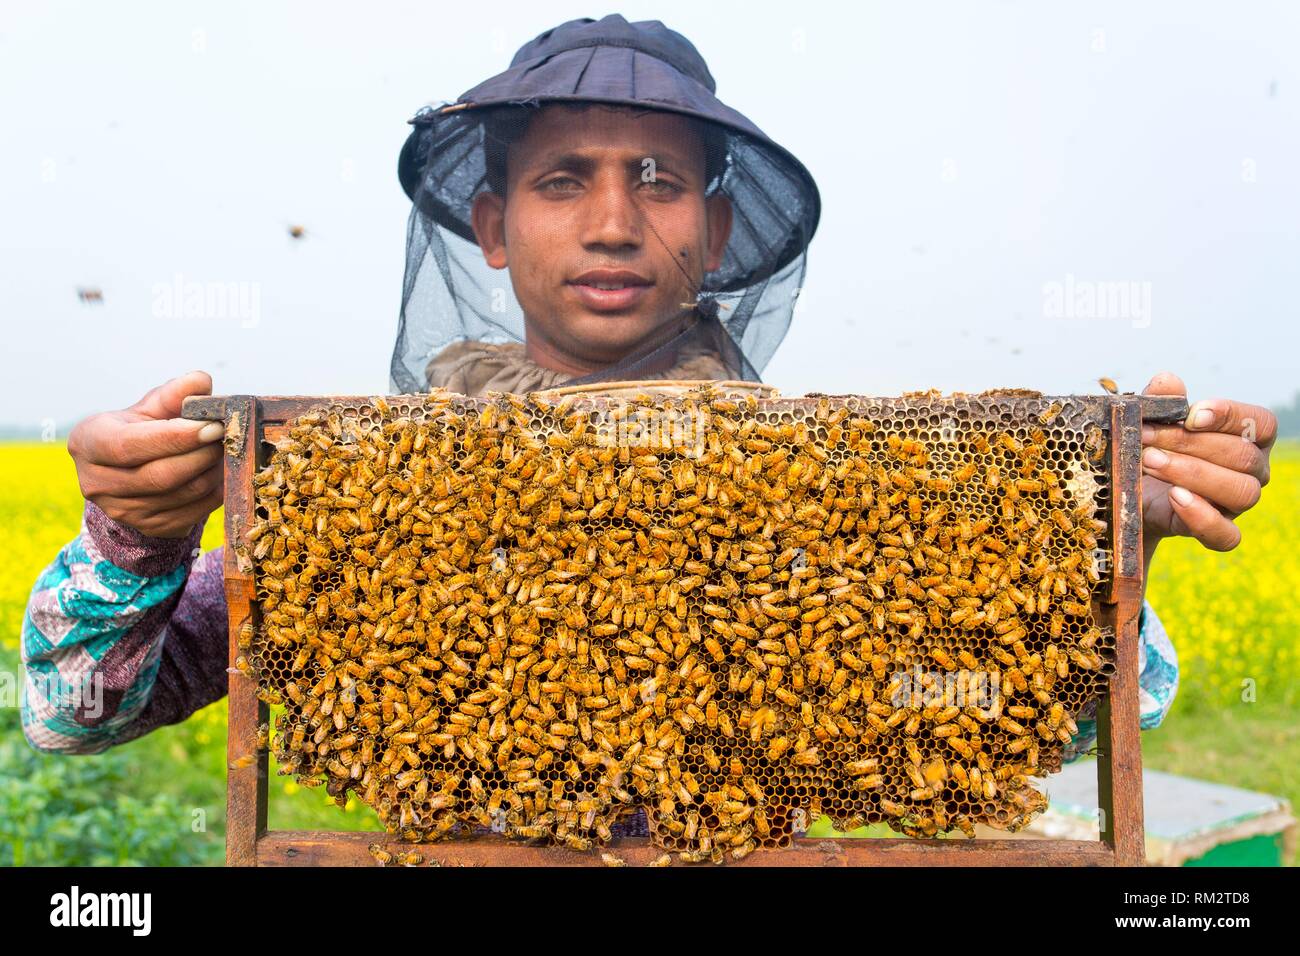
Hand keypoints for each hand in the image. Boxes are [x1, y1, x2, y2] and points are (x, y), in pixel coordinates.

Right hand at [67, 371, 225, 538]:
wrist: (133, 469)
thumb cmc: (143, 429)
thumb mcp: (151, 407)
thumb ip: (174, 393)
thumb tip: (201, 381)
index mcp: (89, 442)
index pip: (129, 445)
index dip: (174, 438)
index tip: (212, 426)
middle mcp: (96, 482)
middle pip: (158, 476)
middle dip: (201, 455)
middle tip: (229, 437)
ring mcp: (121, 510)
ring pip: (181, 495)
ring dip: (213, 472)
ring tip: (229, 451)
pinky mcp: (149, 527)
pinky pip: (193, 512)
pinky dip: (216, 491)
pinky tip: (225, 472)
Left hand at [1139, 372, 1274, 558]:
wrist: (1129, 494)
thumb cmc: (1150, 448)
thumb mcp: (1151, 422)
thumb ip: (1161, 401)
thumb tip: (1166, 380)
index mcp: (1247, 438)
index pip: (1260, 423)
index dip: (1230, 416)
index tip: (1191, 415)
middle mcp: (1252, 471)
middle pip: (1242, 456)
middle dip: (1190, 443)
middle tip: (1146, 437)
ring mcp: (1237, 504)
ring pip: (1241, 491)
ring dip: (1192, 474)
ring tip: (1150, 462)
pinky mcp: (1218, 532)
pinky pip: (1227, 535)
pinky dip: (1202, 517)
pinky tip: (1174, 497)